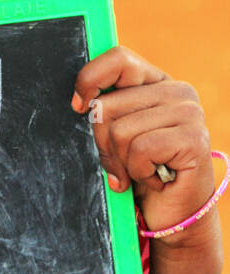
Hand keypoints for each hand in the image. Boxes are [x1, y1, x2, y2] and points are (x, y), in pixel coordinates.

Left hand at [71, 45, 218, 250]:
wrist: (171, 215)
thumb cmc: (139, 173)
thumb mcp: (117, 135)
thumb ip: (106, 110)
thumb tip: (79, 101)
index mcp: (156, 82)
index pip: (117, 58)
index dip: (89, 80)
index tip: (78, 107)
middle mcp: (177, 91)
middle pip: (107, 105)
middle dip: (103, 144)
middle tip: (122, 163)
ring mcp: (190, 113)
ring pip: (120, 131)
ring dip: (121, 162)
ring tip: (141, 172)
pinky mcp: (194, 139)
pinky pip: (140, 149)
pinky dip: (139, 172)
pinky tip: (156, 178)